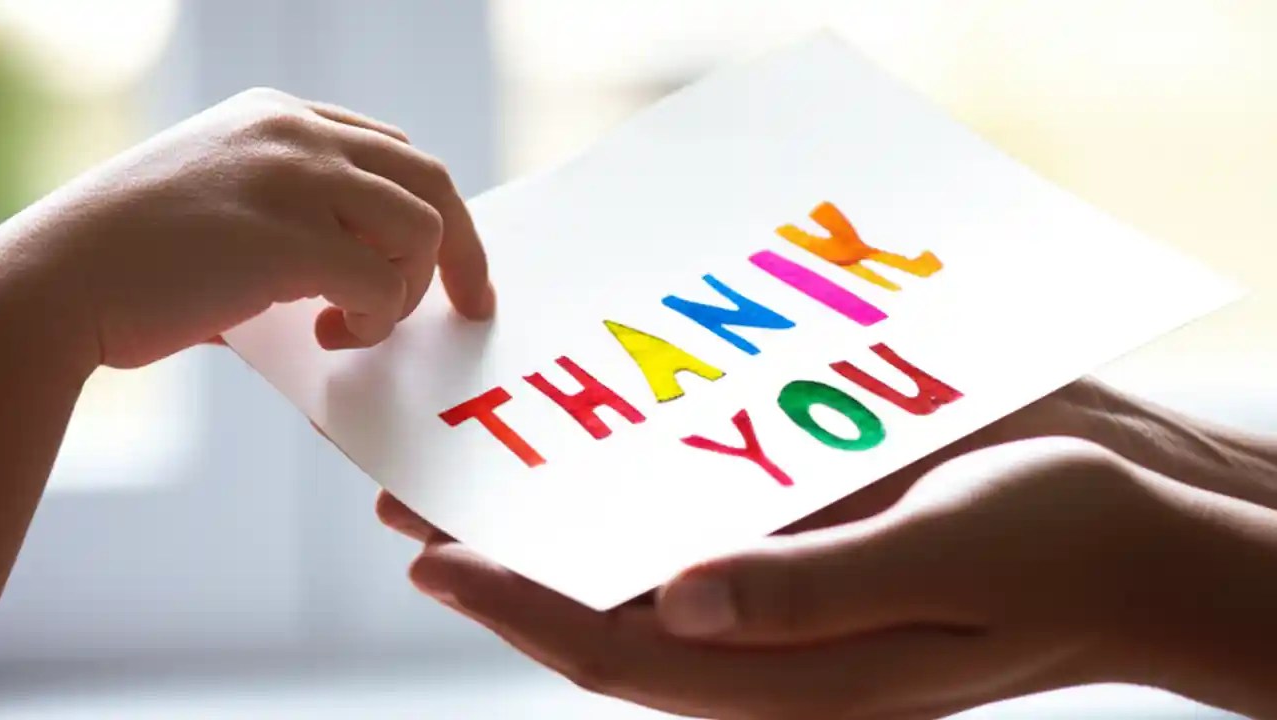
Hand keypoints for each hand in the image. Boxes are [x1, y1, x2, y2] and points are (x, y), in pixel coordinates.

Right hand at [0, 87, 492, 371]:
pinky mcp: (288, 239)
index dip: (432, 209)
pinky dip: (375, 322)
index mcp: (280, 117)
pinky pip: (383, 283)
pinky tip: (330, 338)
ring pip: (420, 228)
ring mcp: (293, 178)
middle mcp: (295, 133)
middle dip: (465, 248)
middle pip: (430, 179)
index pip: (394, 153)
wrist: (56, 282)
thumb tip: (365, 269)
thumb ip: (297, 213)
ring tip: (356, 327)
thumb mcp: (226, 204)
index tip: (450, 259)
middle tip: (475, 303)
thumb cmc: (134, 261)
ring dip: (406, 293)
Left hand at [383, 439, 1263, 718]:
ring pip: (641, 545)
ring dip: (559, 500)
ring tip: (475, 446)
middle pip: (606, 597)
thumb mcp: (946, 561)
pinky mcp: (813, 518)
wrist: (1148, 525)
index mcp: (796, 672)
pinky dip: (640, 465)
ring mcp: (789, 573)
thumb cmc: (1063, 547)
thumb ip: (812, 592)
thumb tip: (674, 604)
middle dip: (508, 549)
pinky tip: (603, 417)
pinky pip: (703, 497)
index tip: (430, 554)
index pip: (620, 651)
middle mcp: (773, 631)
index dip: (518, 607)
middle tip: (413, 487)